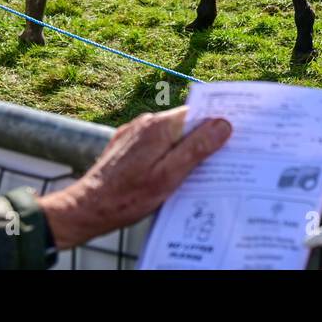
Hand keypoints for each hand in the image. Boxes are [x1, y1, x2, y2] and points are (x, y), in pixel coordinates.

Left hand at [37, 107, 230, 249]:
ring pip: (170, 135)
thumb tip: (223, 124)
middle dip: (202, 139)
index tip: (234, 135)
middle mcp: (146, 123)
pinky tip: (169, 173)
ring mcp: (134, 133)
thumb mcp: (169, 177)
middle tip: (219, 159)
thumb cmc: (127, 197)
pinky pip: (155, 143)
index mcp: (159, 127)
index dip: (217, 124)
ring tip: (194, 172)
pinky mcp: (126, 145)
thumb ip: (196, 149)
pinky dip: (166, 154)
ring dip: (184, 149)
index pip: (198, 114)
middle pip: (185, 124)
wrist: (86, 208)